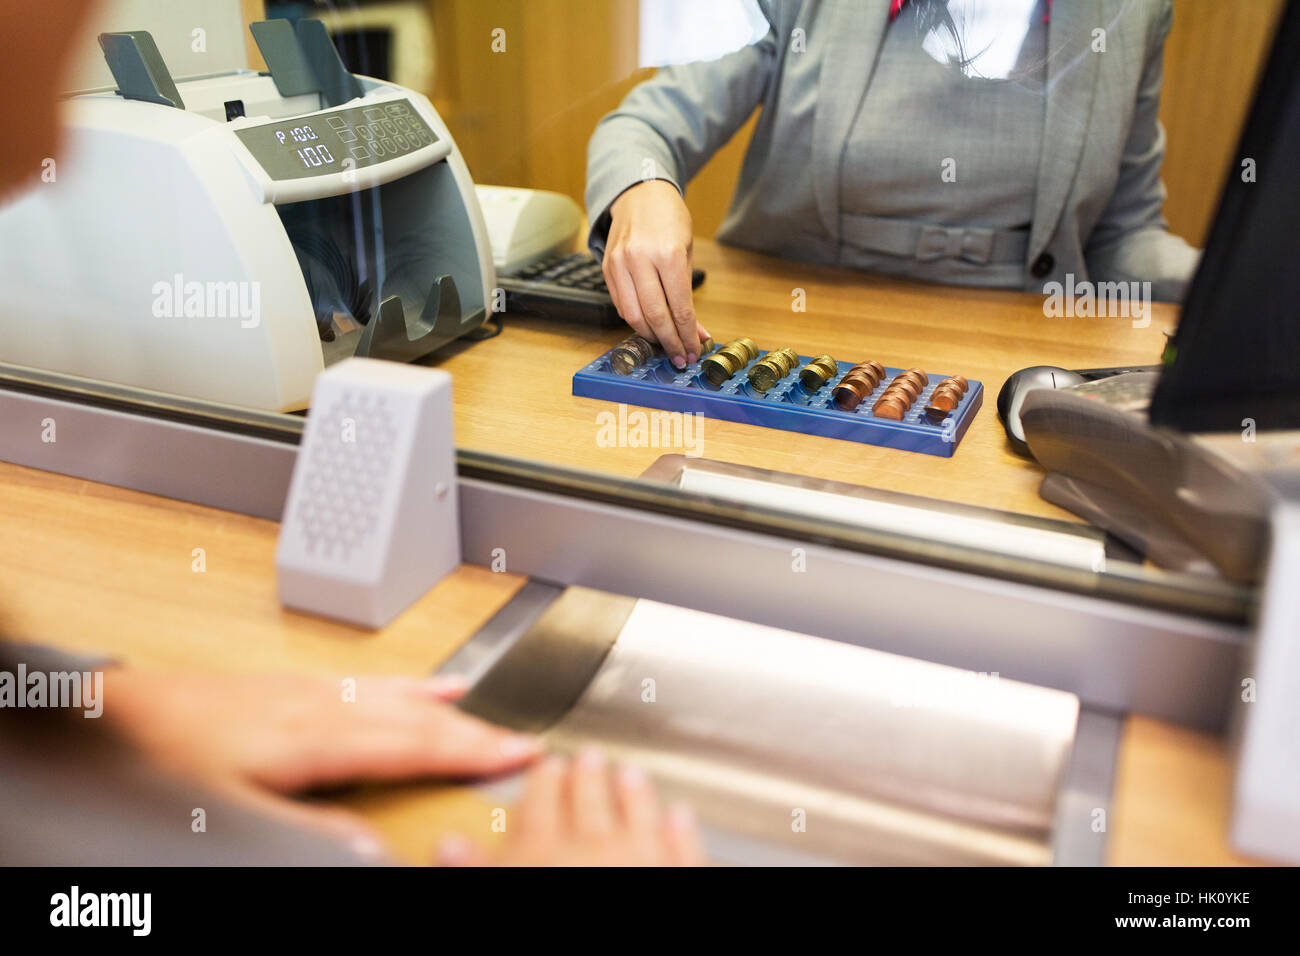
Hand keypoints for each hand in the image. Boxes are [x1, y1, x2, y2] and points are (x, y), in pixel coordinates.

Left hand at [104, 670, 541, 856]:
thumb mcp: (232, 811)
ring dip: (449, 710)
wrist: (119, 708)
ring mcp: (313, 690)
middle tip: (524, 742)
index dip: (471, 751)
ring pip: (399, 697)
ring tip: (489, 716)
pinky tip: (430, 686)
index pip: (413, 745)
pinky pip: (371, 682)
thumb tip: (371, 845)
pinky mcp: (297, 686)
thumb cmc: (168, 755)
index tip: (519, 754)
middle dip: (475, 731)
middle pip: (417, 718)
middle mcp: (324, 705)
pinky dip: (410, 685)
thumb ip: (308, 826)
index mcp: (315, 736)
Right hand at [437, 748, 705, 866]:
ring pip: (639, 810)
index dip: (543, 779)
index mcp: (543, 848)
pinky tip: (679, 817)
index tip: (546, 766)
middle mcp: (594, 843)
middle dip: (588, 774)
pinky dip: (680, 828)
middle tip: (589, 757)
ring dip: (634, 791)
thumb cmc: (548, 935)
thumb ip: (473, 868)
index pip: (540, 798)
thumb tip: (448, 845)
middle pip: (590, 796)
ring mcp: (642, 856)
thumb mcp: (499, 891)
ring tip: (631, 775)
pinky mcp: (679, 873)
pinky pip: (681, 845)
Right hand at [603, 179, 708, 367]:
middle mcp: (641, 259)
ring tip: (665, 344)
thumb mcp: (688, 251)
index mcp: (668, 254)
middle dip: (670, 342)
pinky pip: (620, 304)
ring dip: (651, 336)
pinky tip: (648, 325)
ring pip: (633, 315)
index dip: (688, 335)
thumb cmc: (669, 219)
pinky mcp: (606, 267)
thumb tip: (696, 331)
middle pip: (656, 316)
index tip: (694, 350)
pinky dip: (635, 320)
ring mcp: (620, 264)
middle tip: (680, 357)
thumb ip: (688, 293)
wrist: (640, 193)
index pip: (680, 308)